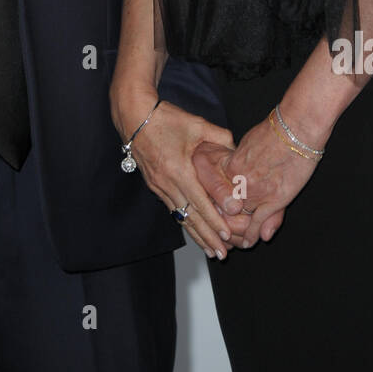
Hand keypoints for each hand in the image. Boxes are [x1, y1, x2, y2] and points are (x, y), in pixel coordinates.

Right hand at [120, 102, 249, 257]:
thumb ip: (220, 138)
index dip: (214, 221)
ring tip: (210, 251)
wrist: (135, 117)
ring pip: (180, 217)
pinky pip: (172, 209)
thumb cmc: (166, 119)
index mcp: (179, 170)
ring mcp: (159, 186)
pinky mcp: (154, 185)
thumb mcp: (197, 125)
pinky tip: (193, 231)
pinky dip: (184, 222)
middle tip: (221, 254)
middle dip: (207, 237)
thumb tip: (237, 151)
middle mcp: (167, 183)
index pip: (200, 203)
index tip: (226, 236)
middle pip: (190, 217)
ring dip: (196, 235)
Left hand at [193, 116, 319, 248]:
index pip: (214, 191)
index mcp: (230, 165)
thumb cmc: (275, 131)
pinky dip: (252, 235)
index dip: (213, 203)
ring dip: (237, 231)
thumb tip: (231, 170)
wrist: (297, 129)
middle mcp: (239, 181)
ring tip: (235, 242)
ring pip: (240, 219)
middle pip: (224, 208)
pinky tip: (249, 241)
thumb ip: (238, 162)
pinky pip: (258, 223)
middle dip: (222, 221)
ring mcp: (255, 192)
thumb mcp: (248, 144)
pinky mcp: (274, 200)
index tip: (213, 210)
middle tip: (222, 231)